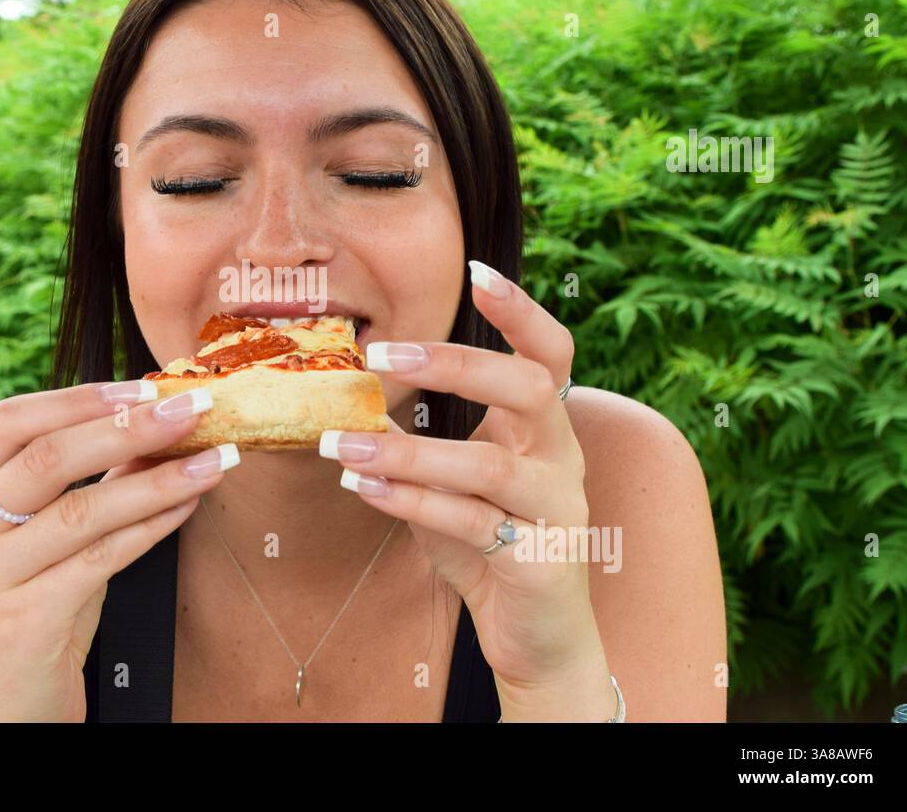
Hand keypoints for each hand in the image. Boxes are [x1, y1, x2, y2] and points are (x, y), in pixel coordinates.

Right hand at [0, 381, 238, 721]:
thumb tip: (157, 419)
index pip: (6, 422)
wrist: (8, 705)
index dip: (76, 398)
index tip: (142, 387)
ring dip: (159, 479)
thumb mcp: (54, 536)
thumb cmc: (36, 608)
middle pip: (48, 459)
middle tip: (194, 409)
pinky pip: (102, 559)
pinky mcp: (22, 619)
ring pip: (83, 510)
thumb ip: (93, 479)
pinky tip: (190, 507)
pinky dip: (153, 526)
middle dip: (130, 427)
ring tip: (216, 459)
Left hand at [321, 260, 614, 720]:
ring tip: (343, 444)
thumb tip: (350, 400)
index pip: (550, 354)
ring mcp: (558, 509)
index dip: (520, 312)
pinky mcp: (540, 560)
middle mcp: (563, 458)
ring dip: (407, 452)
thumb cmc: (491, 544)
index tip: (477, 271)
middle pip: (530, 389)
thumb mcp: (452, 483)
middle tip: (380, 356)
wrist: (537, 636)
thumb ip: (415, 443)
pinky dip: (410, 503)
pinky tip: (362, 491)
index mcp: (546, 428)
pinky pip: (470, 523)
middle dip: (455, 365)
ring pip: (489, 465)